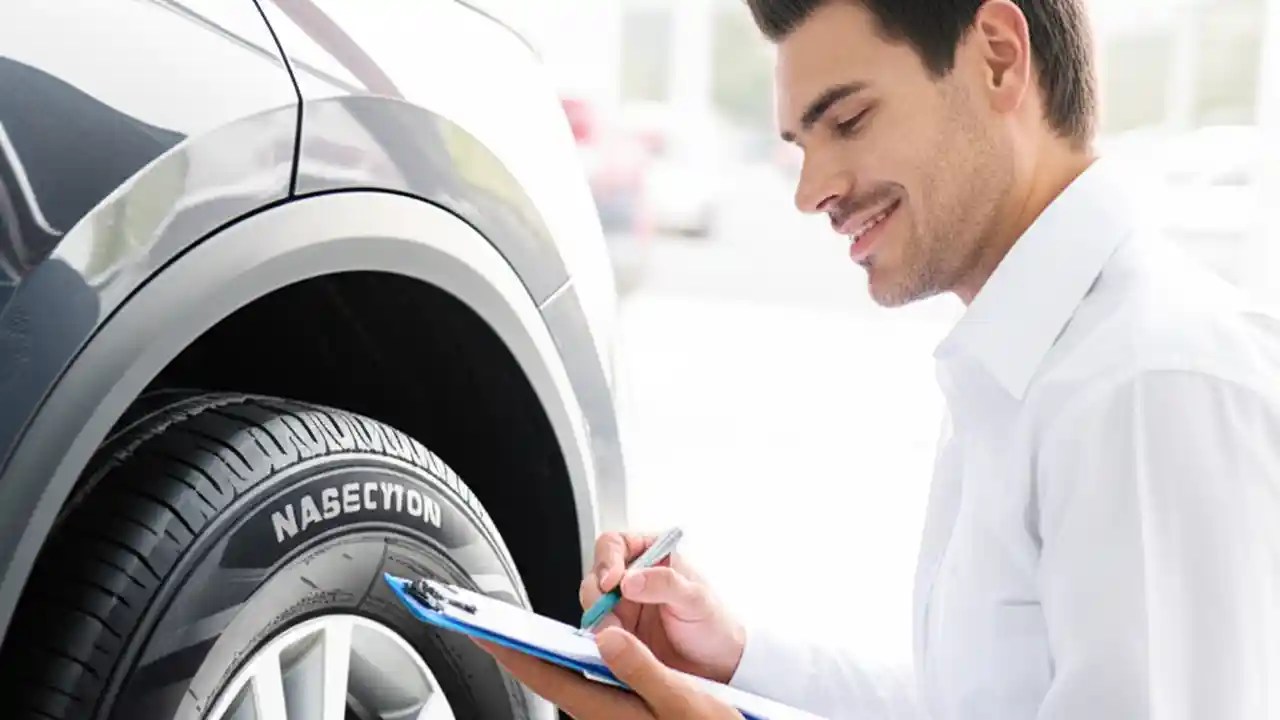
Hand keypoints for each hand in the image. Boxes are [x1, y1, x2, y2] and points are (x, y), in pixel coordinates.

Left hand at [477, 627, 744, 718]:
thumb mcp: (682, 700)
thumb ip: (641, 668)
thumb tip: (606, 636)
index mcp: (605, 709)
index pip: (544, 675)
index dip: (510, 651)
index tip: (482, 631)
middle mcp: (600, 713)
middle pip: (549, 675)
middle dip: (521, 648)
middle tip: (492, 624)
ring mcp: (610, 714)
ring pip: (568, 677)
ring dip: (548, 653)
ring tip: (526, 629)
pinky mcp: (622, 712)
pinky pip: (589, 682)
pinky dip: (577, 660)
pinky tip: (585, 644)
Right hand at [582, 532, 744, 683]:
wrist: (718, 667)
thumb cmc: (714, 625)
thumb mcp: (696, 599)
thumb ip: (665, 583)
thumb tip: (629, 579)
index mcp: (653, 555)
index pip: (615, 544)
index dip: (607, 560)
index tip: (611, 582)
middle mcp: (634, 577)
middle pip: (597, 574)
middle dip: (598, 596)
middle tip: (612, 617)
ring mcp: (623, 605)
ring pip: (593, 603)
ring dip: (599, 619)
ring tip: (619, 634)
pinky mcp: (618, 632)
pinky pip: (597, 630)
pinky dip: (601, 637)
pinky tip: (616, 645)